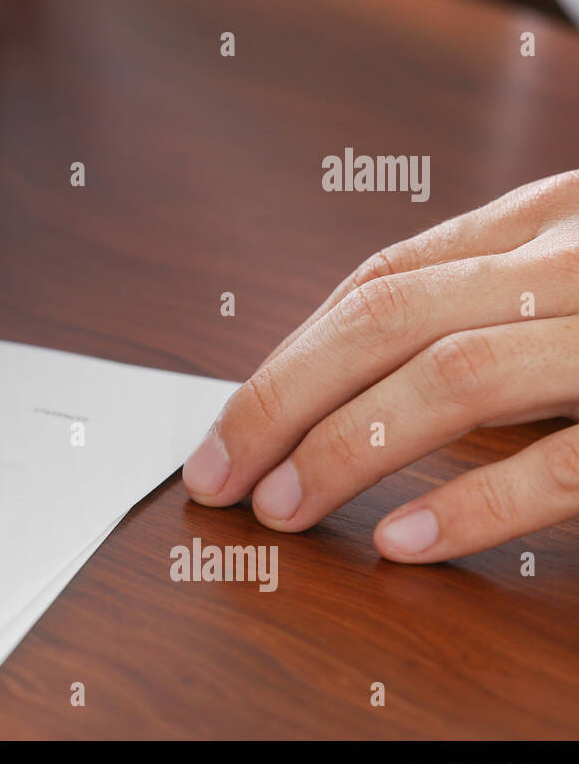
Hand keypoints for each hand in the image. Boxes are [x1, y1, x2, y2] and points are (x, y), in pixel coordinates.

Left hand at [183, 169, 578, 562]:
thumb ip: (475, 316)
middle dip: (281, 402)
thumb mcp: (566, 290)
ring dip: (345, 447)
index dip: (288, 359)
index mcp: (540, 222)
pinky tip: (401, 541)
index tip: (228, 428)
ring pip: (454, 375)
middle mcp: (571, 261)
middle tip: (220, 476)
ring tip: (280, 508)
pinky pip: (561, 465)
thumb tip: (340, 390)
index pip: (378, 284)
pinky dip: (472, 504)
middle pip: (386, 320)